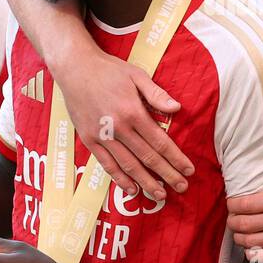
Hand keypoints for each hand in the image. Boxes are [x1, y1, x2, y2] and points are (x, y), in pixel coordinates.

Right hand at [54, 48, 193, 201]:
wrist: (74, 68)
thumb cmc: (109, 70)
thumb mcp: (137, 75)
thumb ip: (157, 94)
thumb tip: (177, 108)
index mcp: (133, 112)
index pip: (160, 142)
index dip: (176, 158)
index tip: (188, 170)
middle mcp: (118, 127)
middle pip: (147, 157)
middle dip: (167, 174)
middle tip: (181, 187)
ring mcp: (102, 136)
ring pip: (128, 165)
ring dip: (146, 182)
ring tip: (160, 195)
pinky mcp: (89, 140)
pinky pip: (106, 164)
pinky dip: (119, 178)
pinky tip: (132, 188)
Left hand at [227, 160, 262, 262]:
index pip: (247, 201)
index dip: (233, 206)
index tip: (232, 207)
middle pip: (243, 222)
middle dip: (233, 224)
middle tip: (233, 224)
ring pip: (249, 241)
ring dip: (241, 241)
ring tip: (240, 239)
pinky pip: (262, 257)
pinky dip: (253, 256)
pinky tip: (254, 253)